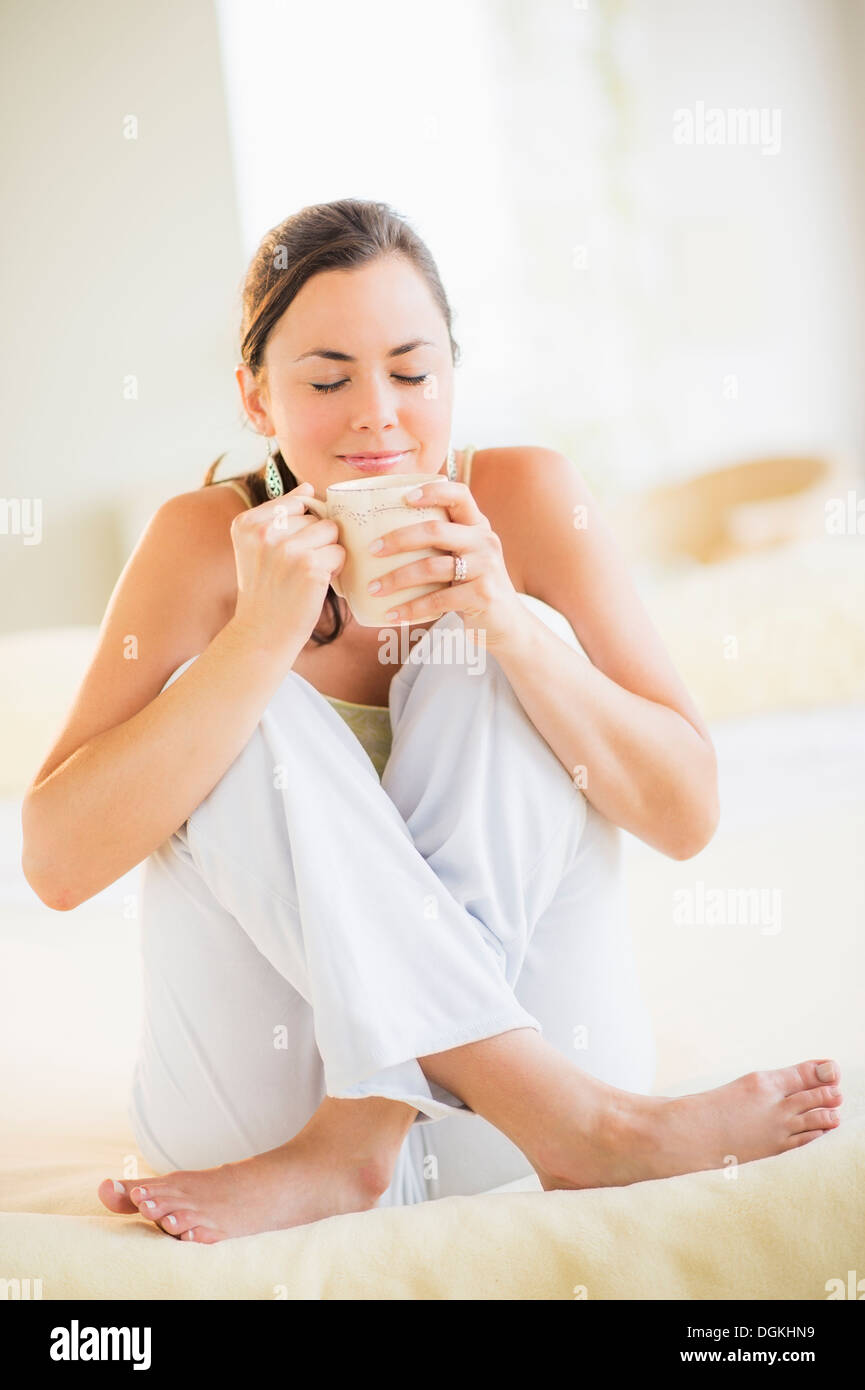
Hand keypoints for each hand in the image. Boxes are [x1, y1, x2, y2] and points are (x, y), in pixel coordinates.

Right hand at [230, 482, 345, 655]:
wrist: (262, 633)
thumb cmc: (266, 590)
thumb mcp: (257, 548)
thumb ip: (278, 516)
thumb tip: (309, 487)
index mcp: (246, 523)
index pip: (295, 502)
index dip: (302, 526)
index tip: (288, 551)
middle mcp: (264, 533)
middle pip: (315, 516)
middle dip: (316, 539)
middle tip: (297, 568)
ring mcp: (287, 549)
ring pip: (330, 531)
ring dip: (328, 551)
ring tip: (308, 573)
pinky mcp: (310, 567)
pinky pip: (340, 552)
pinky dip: (336, 568)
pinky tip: (317, 583)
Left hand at [366, 479, 525, 648]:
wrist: (507, 623)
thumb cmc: (472, 586)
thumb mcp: (464, 557)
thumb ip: (440, 544)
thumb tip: (380, 538)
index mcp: (477, 526)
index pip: (459, 495)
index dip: (432, 491)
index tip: (404, 498)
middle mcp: (484, 541)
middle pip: (435, 530)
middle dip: (398, 539)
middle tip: (371, 550)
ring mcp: (486, 568)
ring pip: (431, 567)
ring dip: (397, 579)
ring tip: (374, 588)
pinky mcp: (483, 595)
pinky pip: (438, 600)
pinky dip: (410, 609)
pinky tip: (392, 614)